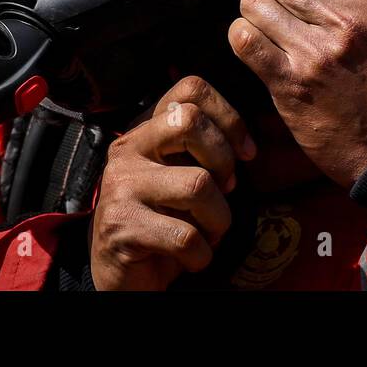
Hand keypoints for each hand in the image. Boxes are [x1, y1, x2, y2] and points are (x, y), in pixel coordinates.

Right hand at [88, 76, 256, 289]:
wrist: (121, 276)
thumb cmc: (163, 222)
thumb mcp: (181, 176)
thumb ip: (202, 151)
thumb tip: (245, 146)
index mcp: (144, 131)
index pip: (190, 89)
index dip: (229, 116)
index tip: (245, 152)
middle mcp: (127, 149)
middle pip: (191, 121)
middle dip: (224, 161)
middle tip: (226, 191)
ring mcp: (121, 186)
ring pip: (199, 184)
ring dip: (219, 219)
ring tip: (209, 232)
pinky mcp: (122, 225)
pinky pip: (187, 236)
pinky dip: (202, 255)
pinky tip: (190, 257)